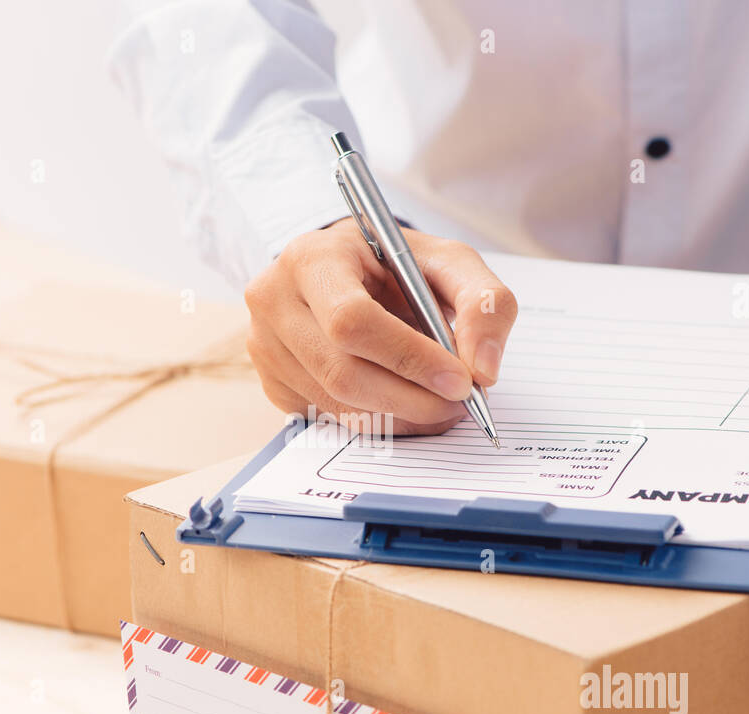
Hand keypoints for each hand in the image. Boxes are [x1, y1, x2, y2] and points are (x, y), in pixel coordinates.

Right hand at [244, 218, 517, 432]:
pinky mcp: (272, 383)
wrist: (347, 269)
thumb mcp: (448, 261)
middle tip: (459, 403)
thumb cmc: (396, 263)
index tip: (460, 381)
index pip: (352, 321)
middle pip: (342, 373)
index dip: (409, 359)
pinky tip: (403, 403)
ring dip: (400, 416)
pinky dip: (377, 421)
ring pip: (337, 405)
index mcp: (312, 258)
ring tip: (439, 403)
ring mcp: (264, 346)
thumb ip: (483, 302)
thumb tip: (484, 370)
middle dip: (412, 398)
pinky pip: (329, 419)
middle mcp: (274, 300)